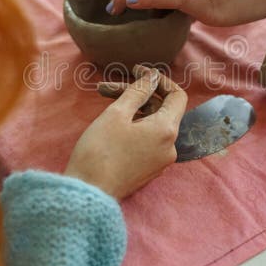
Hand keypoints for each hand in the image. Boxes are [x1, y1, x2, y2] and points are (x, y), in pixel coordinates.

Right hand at [64, 66, 186, 198]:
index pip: (177, 96)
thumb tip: (152, 77)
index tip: (137, 72)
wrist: (88, 193)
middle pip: (160, 110)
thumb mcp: (117, 113)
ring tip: (102, 101)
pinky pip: (146, 140)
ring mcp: (159, 161)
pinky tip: (111, 122)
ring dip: (131, 109)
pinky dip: (132, 127)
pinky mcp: (147, 170)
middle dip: (136, 94)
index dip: (158, 80)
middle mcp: (169, 147)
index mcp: (166, 131)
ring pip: (151, 125)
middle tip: (106, 88)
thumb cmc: (100, 150)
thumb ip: (138, 91)